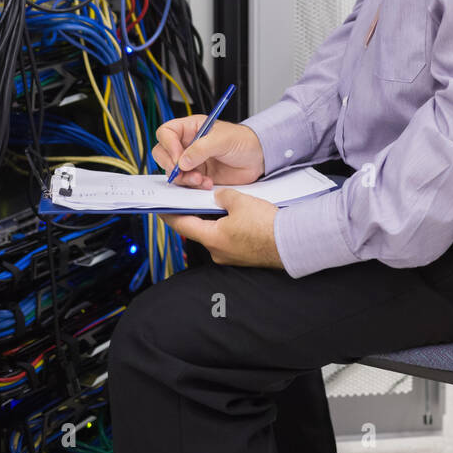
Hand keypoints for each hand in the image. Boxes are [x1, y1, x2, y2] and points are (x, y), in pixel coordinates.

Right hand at [152, 117, 264, 188]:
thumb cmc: (244, 141)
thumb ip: (202, 148)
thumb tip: (183, 161)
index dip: (168, 145)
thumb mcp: (223, 139)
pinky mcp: (198, 176)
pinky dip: (192, 186)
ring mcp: (192, 161)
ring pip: (172, 171)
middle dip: (171, 165)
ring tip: (200, 179)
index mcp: (191, 128)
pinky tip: (206, 183)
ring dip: (184, 178)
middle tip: (184, 171)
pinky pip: (185, 183)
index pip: (166, 132)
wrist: (258, 159)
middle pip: (163, 153)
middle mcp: (188, 144)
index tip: (178, 157)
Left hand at [159, 187, 283, 268]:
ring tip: (218, 204)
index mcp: (212, 238)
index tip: (162, 207)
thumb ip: (223, 196)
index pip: (182, 225)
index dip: (170, 214)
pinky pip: (228, 239)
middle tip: (192, 199)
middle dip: (196, 214)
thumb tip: (218, 196)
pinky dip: (227, 227)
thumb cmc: (265, 225)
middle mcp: (217, 251)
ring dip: (214, 220)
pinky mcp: (242, 256)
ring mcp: (230, 256)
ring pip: (215, 234)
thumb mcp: (240, 201)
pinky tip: (236, 216)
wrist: (290, 243)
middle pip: (198, 230)